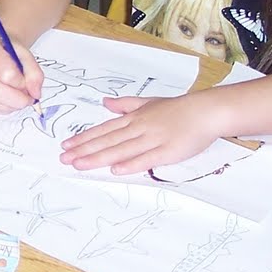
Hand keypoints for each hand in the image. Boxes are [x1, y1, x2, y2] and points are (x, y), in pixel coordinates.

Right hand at [0, 40, 41, 112]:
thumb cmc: (10, 54)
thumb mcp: (26, 56)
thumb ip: (35, 74)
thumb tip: (35, 94)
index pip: (7, 74)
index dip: (22, 83)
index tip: (28, 83)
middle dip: (18, 100)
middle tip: (29, 99)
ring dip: (13, 106)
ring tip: (19, 96)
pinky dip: (6, 108)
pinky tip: (10, 99)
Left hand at [59, 93, 223, 174]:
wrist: (206, 111)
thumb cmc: (179, 108)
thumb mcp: (149, 102)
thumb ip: (126, 105)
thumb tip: (106, 103)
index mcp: (134, 118)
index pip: (104, 129)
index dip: (85, 138)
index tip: (67, 145)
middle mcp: (139, 128)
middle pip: (107, 140)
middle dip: (84, 150)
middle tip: (64, 158)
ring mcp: (153, 139)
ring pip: (121, 150)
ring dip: (99, 158)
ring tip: (80, 164)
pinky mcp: (168, 151)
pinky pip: (146, 159)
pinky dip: (130, 164)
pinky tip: (115, 169)